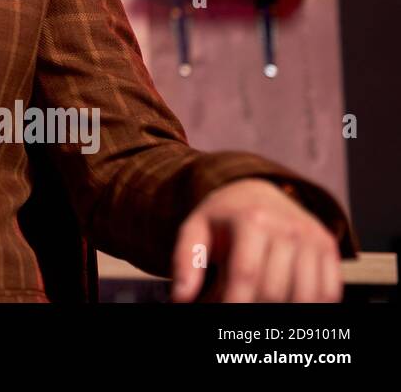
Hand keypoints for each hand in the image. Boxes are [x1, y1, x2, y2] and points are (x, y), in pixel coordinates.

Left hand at [170, 178, 342, 301]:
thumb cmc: (222, 217)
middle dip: (252, 311)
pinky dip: (311, 307)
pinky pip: (328, 291)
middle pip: (274, 290)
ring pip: (304, 296)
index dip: (233, 304)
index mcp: (252, 219)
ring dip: (281, 313)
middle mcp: (287, 227)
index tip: (222, 319)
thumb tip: (181, 298)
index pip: (246, 274)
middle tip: (233, 313)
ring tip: (257, 305)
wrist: (256, 191)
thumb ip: (185, 261)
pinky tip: (287, 306)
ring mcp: (312, 237)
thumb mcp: (196, 229)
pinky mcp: (328, 247)